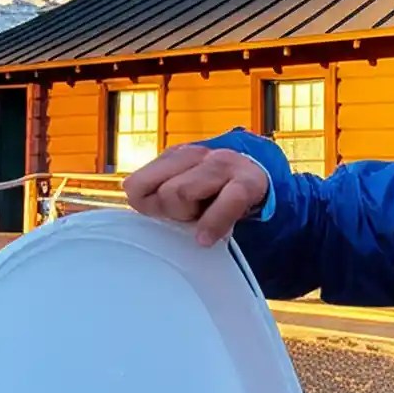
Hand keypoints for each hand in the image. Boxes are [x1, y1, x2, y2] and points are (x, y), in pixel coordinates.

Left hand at [122, 144, 269, 245]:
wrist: (263, 184)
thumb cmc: (216, 194)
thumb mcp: (182, 191)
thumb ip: (154, 195)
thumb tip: (130, 197)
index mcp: (175, 157)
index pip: (138, 184)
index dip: (146, 206)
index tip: (162, 214)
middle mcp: (197, 155)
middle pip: (161, 191)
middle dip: (172, 212)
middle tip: (189, 216)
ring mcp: (223, 164)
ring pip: (181, 193)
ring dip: (190, 215)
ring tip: (202, 219)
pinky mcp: (248, 181)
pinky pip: (226, 201)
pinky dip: (214, 223)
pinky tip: (207, 237)